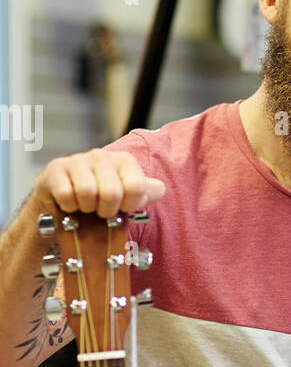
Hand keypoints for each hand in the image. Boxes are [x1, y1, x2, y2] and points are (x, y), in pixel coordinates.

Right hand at [34, 149, 165, 218]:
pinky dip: (69, 207)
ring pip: (87, 193)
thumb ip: (147, 192)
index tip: (122, 207)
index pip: (136, 188)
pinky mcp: (55, 169)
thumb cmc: (100, 198)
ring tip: (85, 206)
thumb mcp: (127, 195)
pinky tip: (70, 203)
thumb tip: (160, 189)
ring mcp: (77, 160)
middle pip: (111, 193)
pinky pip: (66, 195)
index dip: (128, 205)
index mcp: (124, 161)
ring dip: (86, 208)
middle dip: (106, 210)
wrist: (65, 199)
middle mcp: (102, 156)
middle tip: (101, 211)